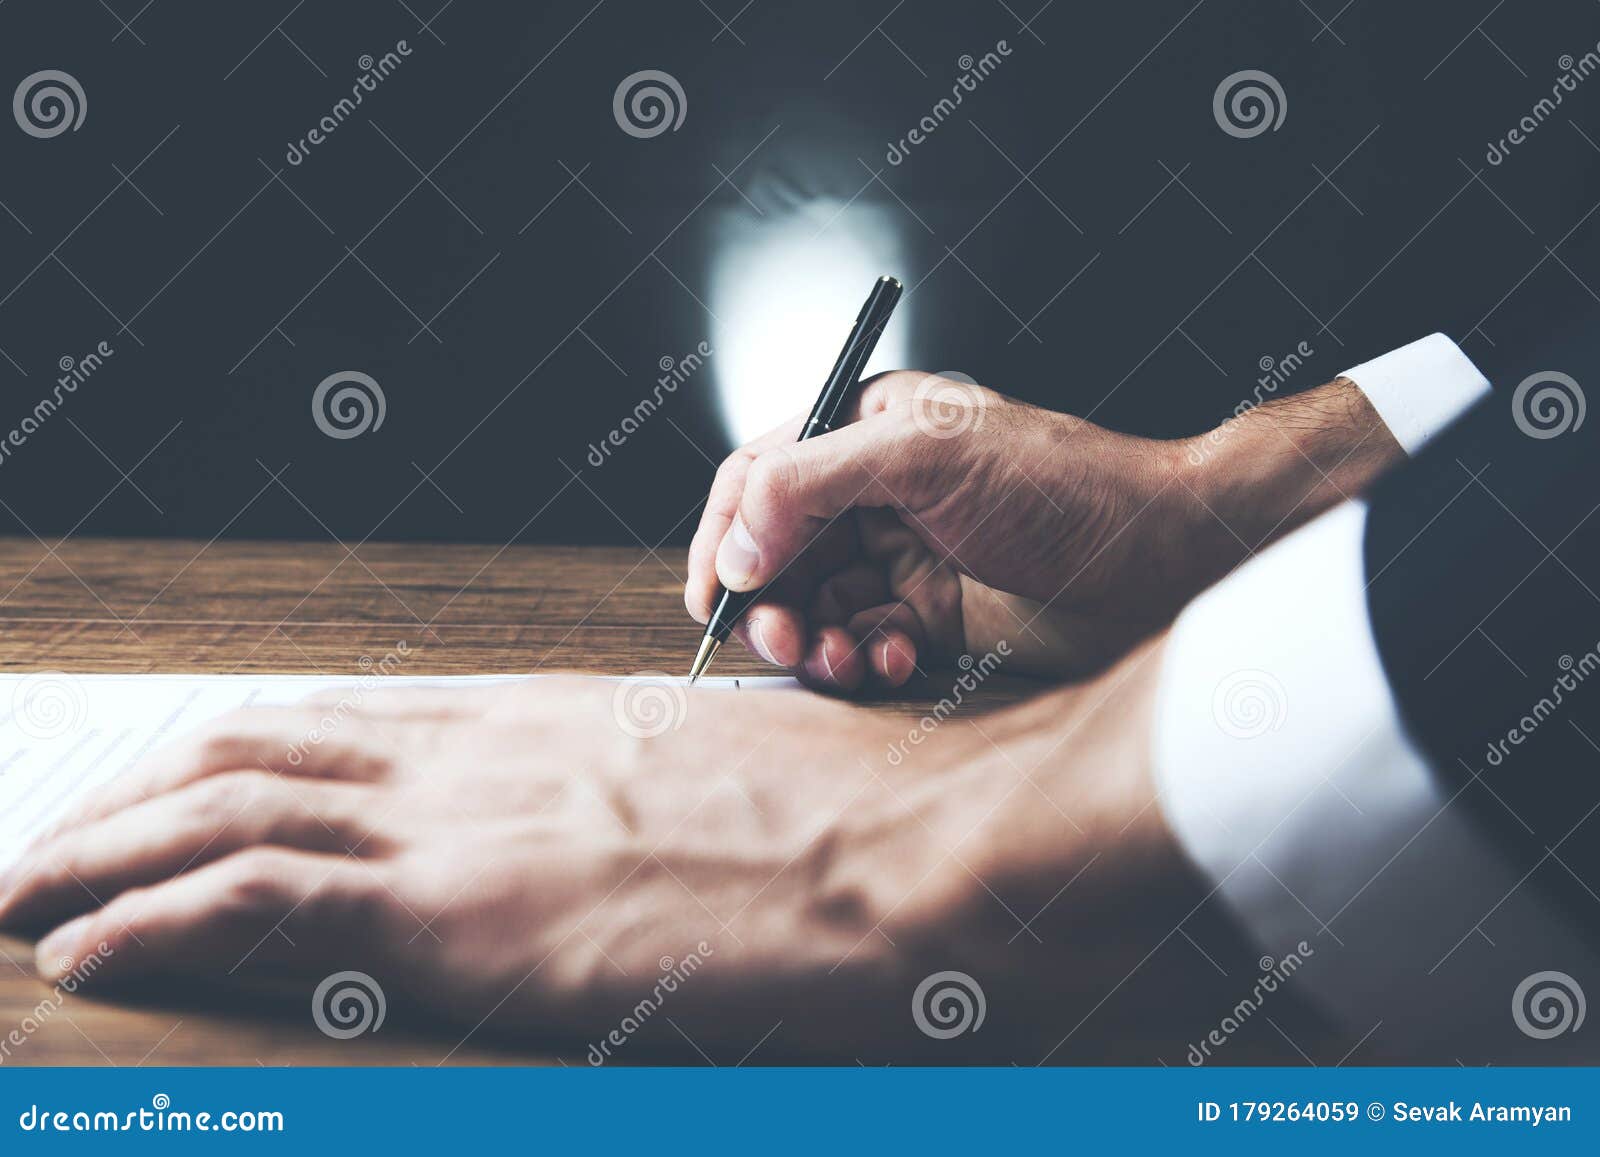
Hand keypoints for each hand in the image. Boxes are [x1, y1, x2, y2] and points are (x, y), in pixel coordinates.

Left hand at [0, 647, 1247, 1060]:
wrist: (914, 849)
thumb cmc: (838, 822)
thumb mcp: (711, 780)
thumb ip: (619, 798)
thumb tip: (586, 839)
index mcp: (535, 721)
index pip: (334, 717)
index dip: (223, 751)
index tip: (161, 786)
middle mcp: (479, 753)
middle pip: (253, 745)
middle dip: (131, 793)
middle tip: (56, 838)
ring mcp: (467, 824)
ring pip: (225, 804)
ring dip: (103, 847)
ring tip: (23, 888)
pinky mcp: (470, 912)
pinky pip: (264, 899)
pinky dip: (156, 914)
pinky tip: (85, 943)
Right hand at [686, 371, 1400, 689]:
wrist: (1166, 558)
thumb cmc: (1064, 485)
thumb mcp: (926, 456)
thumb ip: (812, 484)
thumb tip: (735, 544)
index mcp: (866, 432)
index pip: (759, 478)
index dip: (725, 535)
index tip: (716, 596)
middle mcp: (875, 493)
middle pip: (777, 553)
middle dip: (770, 601)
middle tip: (784, 639)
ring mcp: (903, 557)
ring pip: (815, 606)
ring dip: (813, 640)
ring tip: (838, 657)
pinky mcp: (931, 616)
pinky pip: (861, 642)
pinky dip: (861, 659)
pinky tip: (891, 658)